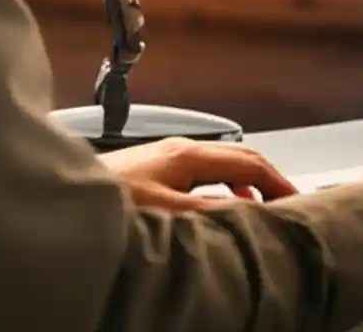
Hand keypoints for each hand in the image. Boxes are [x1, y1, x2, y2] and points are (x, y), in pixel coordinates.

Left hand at [100, 138, 297, 212]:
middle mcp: (182, 149)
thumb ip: (208, 211)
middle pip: (241, 157)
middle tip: (287, 202)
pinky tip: (223, 204)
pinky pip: (207, 171)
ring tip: (261, 207)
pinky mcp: (158, 166)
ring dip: (248, 183)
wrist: (67, 192)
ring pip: (224, 163)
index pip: (250, 163)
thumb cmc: (109, 197)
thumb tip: (246, 212)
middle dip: (269, 178)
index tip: (295, 201)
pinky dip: (226, 185)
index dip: (278, 182)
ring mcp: (170, 155)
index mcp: (189, 155)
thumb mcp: (165, 210)